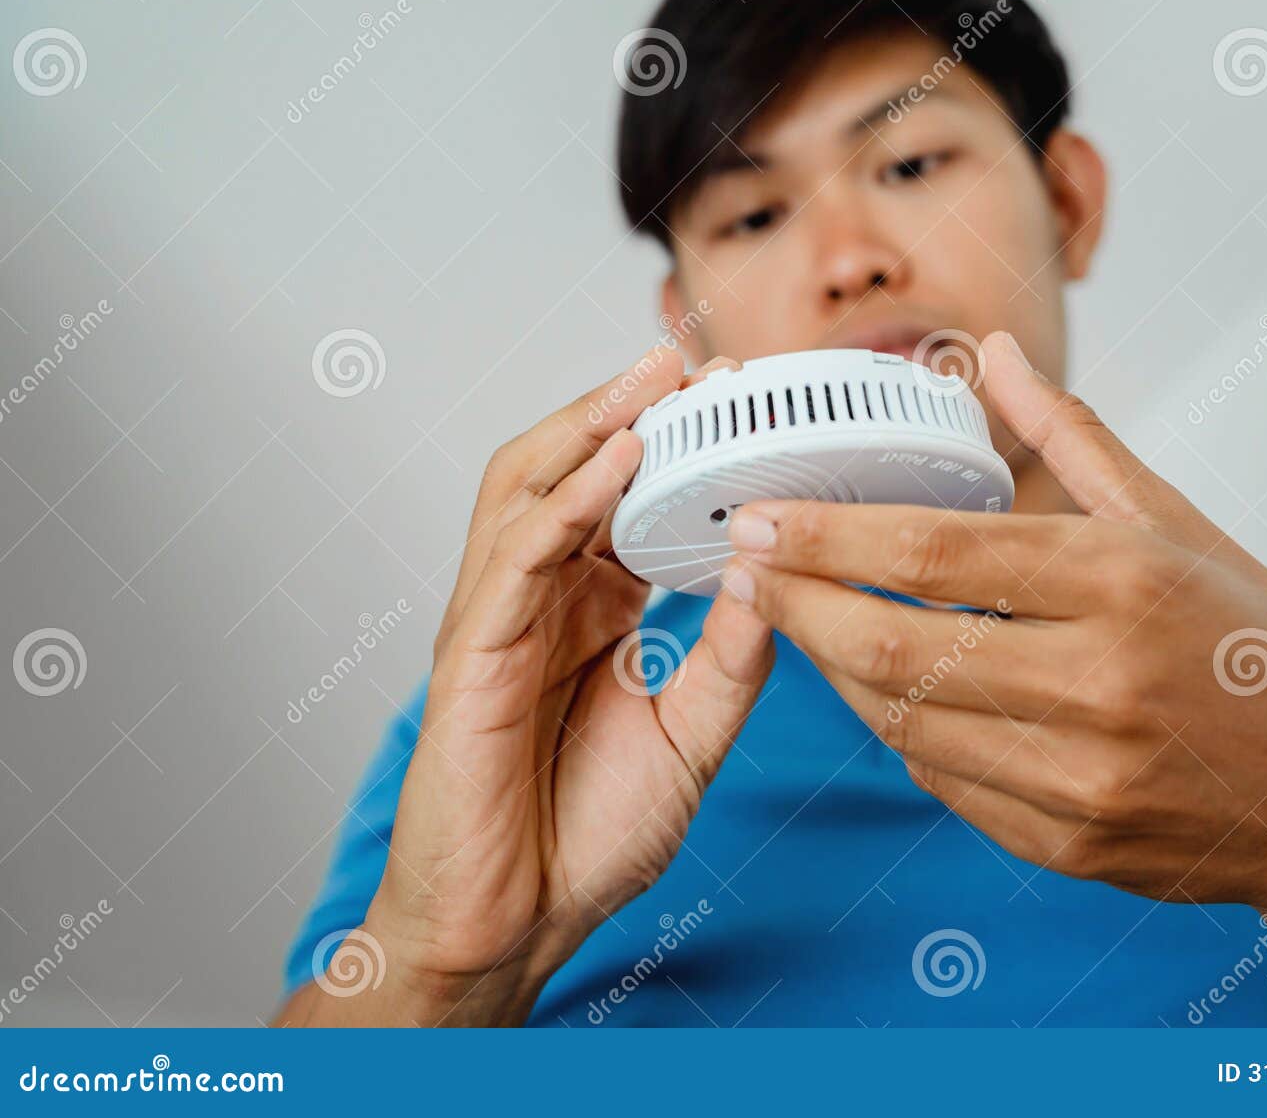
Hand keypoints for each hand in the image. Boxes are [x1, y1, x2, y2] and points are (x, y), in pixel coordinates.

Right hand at [287, 349, 773, 1025]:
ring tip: (656, 378)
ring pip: (532, 487)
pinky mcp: (473, 651)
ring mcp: (499, 618)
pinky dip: (569, 499)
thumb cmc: (583, 836)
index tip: (740, 400)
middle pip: (572, 471)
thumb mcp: (690, 737)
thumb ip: (731, 660)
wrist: (513, 926)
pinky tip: (621, 460)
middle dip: (629, 408)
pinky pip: (520, 553)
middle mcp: (540, 600)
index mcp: (588, 612)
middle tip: (699, 361)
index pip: (626, 501)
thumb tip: (772, 575)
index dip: (675, 446)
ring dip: (593, 423)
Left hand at [718, 331, 1266, 1024]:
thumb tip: (993, 355)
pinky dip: (897, 730)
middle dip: (800, 604)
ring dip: (835, 667)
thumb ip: (1072, 439)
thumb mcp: (1179, 525)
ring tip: (798, 617)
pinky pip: (943, 781)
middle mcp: (1101, 683)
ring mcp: (1082, 778)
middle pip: (898, 644)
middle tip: (747, 567)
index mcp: (1127, 583)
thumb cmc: (1259, 647)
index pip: (940, 554)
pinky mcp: (1067, 843)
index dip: (832, 536)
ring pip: (904, 721)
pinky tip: (878, 687)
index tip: (762, 515)